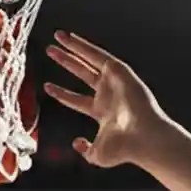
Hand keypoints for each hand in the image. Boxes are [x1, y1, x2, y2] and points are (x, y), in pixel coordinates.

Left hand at [44, 31, 173, 167]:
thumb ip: (85, 151)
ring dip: (73, 47)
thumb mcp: (97, 155)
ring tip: (57, 36)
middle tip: (50, 50)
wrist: (143, 137)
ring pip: (90, 59)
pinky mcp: (120, 72)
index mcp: (102, 113)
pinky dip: (84, 46)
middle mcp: (108, 94)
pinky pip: (98, 54)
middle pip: (82, 73)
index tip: (47, 86)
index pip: (77, 100)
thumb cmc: (124, 148)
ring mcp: (114, 82)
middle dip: (66, 61)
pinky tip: (71, 38)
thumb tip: (76, 143)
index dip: (62, 93)